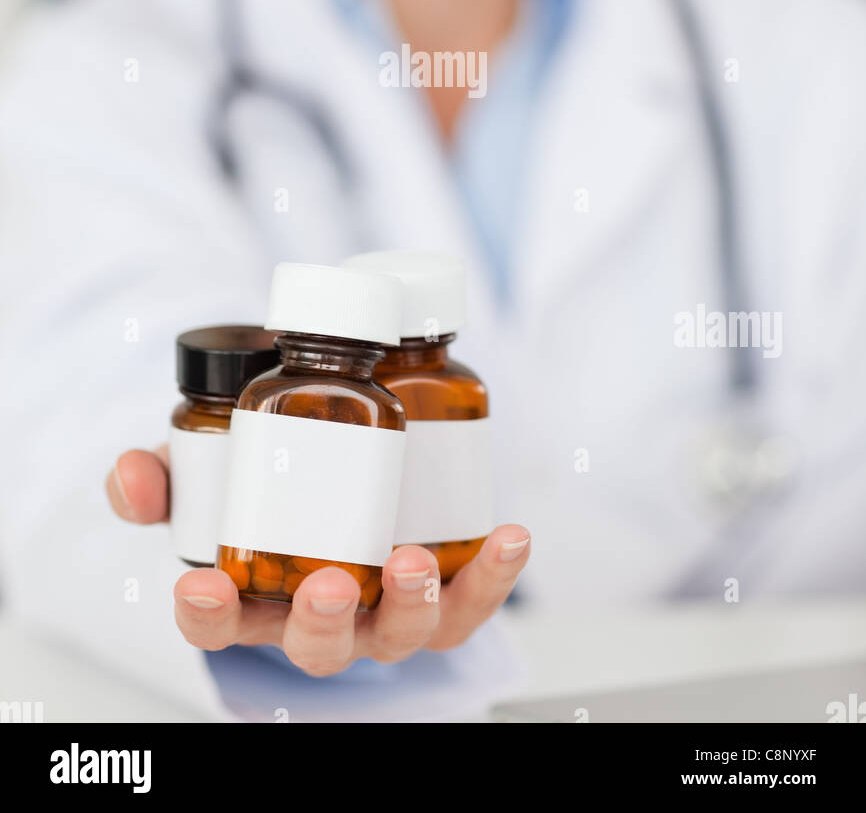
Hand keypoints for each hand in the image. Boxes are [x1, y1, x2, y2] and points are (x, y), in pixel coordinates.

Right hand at [107, 448, 529, 675]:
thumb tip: (131, 474)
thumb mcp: (206, 470)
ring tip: (412, 560)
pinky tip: (511, 536)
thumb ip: (162, 471)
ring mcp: (385, 609)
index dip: (205, 612)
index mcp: (255, 595)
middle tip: (324, 585)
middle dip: (321, 621)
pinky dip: (494, 574)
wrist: (346, 458)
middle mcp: (321, 613)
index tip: (197, 582)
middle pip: (318, 646)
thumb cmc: (272, 482)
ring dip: (411, 604)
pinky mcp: (444, 592)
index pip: (219, 622)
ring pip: (401, 634)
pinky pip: (473, 601)